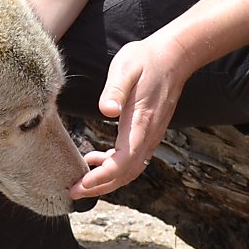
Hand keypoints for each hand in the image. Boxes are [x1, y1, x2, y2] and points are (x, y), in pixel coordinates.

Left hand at [75, 35, 190, 196]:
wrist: (174, 56)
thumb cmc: (145, 59)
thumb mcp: (125, 69)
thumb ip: (115, 90)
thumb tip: (106, 110)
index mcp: (140, 123)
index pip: (121, 163)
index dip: (100, 179)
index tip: (79, 186)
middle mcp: (148, 135)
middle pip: (126, 174)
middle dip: (100, 187)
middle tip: (73, 192)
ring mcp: (151, 135)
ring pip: (131, 169)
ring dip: (107, 180)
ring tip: (82, 179)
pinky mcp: (149, 132)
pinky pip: (133, 159)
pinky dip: (115, 167)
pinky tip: (96, 158)